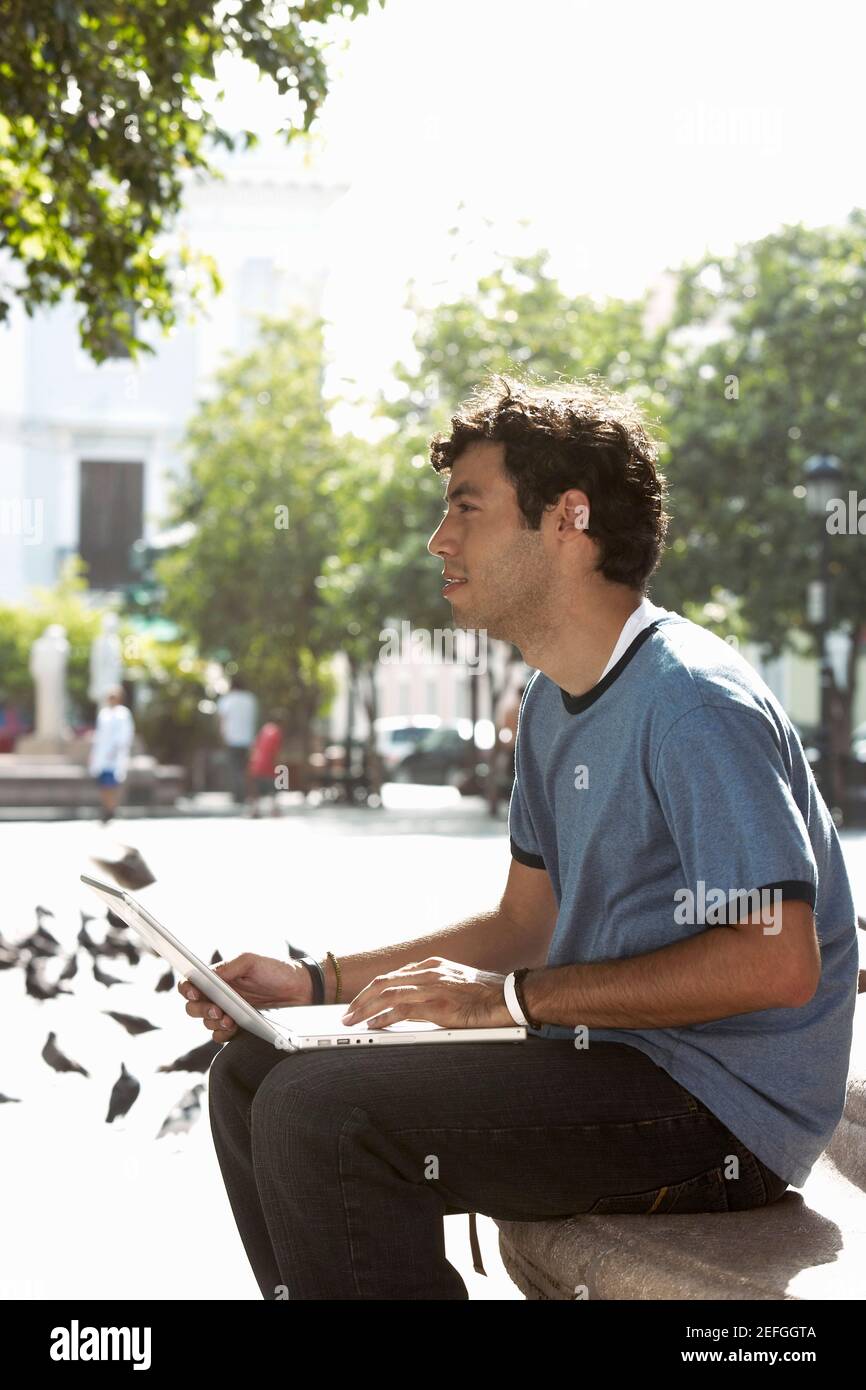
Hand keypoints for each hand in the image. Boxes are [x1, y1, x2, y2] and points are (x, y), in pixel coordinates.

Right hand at [177, 952, 311, 1042]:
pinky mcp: (238, 1028)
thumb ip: (229, 966)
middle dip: (199, 1008)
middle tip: (216, 1009)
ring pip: (206, 1022)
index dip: (187, 988)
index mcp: (220, 978)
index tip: (194, 991)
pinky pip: (220, 1035)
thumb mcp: (252, 961)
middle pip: (193, 1006)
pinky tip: (233, 1027)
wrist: (301, 990)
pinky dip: (222, 1033)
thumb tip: (208, 974)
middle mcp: (220, 995)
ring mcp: (228, 1013)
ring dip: (212, 1022)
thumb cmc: (276, 971)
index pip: (192, 983)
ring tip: (228, 1018)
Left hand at [340, 957, 512, 1030]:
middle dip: (361, 998)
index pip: (393, 976)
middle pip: (384, 982)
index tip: (359, 1002)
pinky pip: (403, 1010)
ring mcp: (433, 987)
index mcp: (433, 965)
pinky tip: (373, 1026)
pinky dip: (384, 1018)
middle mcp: (429, 972)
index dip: (372, 989)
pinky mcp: (438, 1004)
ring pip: (388, 994)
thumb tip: (410, 1005)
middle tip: (346, 1013)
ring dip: (365, 1009)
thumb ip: (433, 989)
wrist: (510, 997)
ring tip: (352, 1021)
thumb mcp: (455, 985)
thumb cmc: (487, 995)